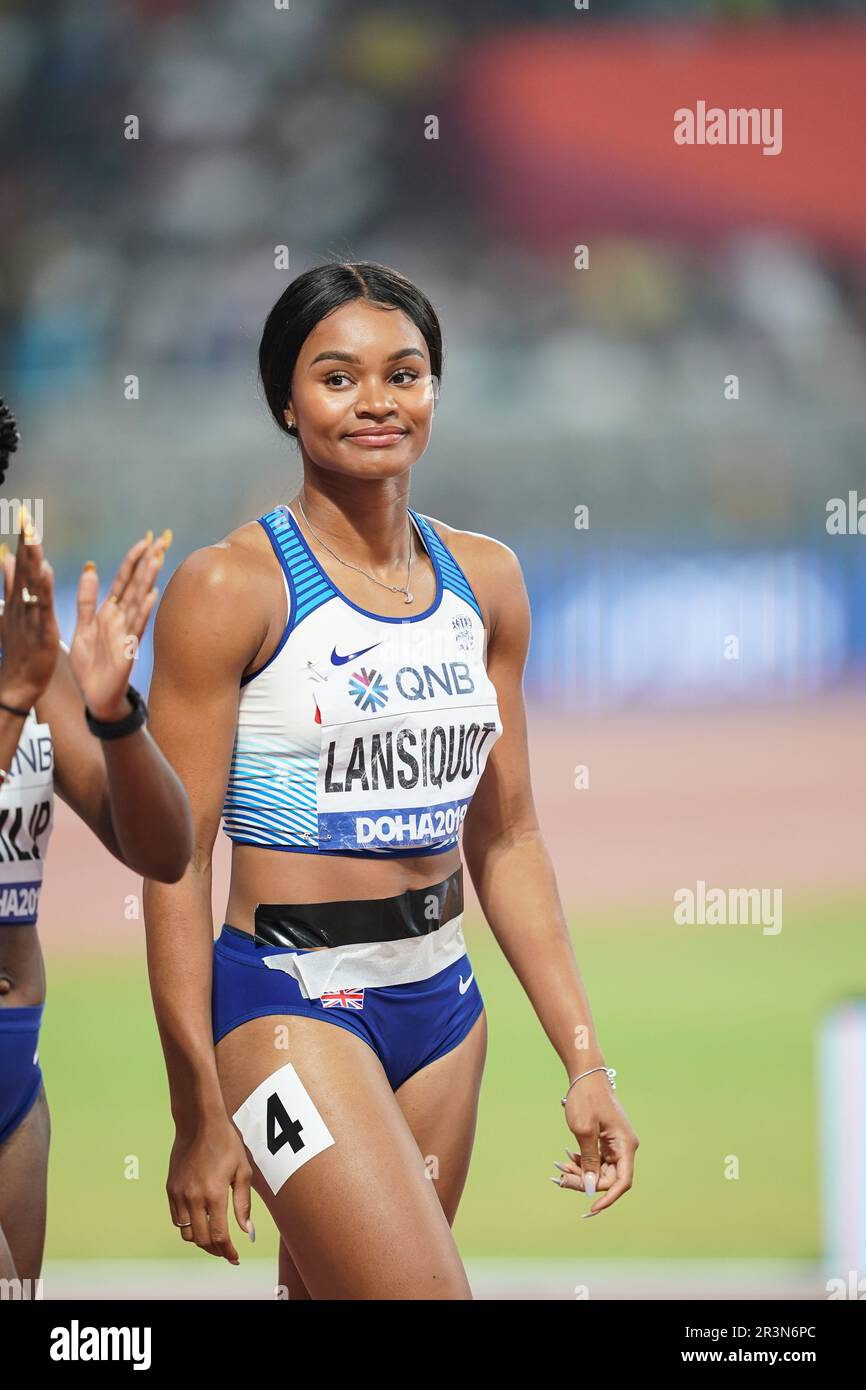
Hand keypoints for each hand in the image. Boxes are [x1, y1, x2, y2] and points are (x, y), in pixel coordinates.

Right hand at [0, 505, 59, 707]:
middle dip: (25, 543)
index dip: (23, 541)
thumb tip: (5, 558)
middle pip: (23, 568)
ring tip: (33, 537)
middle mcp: (21, 603)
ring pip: (31, 583)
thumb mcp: (11, 611)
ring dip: (32, 560)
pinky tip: (45, 571)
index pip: (20, 564)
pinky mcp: (41, 629)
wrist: (17, 681)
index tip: (24, 517)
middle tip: (26, 518)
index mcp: (18, 597)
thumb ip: (9, 584)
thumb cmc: (17, 646)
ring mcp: (30, 615)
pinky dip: (43, 588)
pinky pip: (42, 605)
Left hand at [69, 530, 170, 720]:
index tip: (144, 541)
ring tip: (156, 559)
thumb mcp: (82, 626)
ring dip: (147, 580)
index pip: (123, 580)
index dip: (132, 560)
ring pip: (137, 601)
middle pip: (135, 585)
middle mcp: (121, 619)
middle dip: (147, 562)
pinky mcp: (127, 650)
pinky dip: (142, 612)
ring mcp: (127, 633)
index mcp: (110, 612)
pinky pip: (135, 627)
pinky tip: (150, 596)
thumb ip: (86, 600)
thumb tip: (90, 569)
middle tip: (161, 539)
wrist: (95, 694)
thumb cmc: (91, 663)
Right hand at [167, 1115, 253, 1263]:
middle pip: (201, 1239)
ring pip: (186, 1232)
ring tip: (213, 1239)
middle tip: (226, 1251)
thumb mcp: (242, 1171)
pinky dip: (188, 1226)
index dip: (227, 1251)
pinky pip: (176, 1218)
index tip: (234, 1258)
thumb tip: (247, 1231)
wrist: (199, 1123)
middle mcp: (193, 1197)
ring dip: (200, 1240)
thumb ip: (243, 1204)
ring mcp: (179, 1194)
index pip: (219, 1235)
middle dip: (215, 1250)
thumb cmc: (226, 1143)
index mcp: (214, 1194)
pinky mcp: (170, 1189)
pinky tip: (200, 1222)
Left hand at [552, 1071, 638, 1215]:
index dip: (608, 1198)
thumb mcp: (584, 1131)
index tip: (591, 1208)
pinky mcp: (607, 1141)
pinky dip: (583, 1162)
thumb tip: (591, 1186)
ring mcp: (616, 1144)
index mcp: (625, 1145)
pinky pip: (597, 1160)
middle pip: (609, 1178)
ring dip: (582, 1172)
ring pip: (601, 1171)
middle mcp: (624, 1147)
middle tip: (562, 1178)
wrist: (586, 1076)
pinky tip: (568, 1158)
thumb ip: (589, 1160)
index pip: (622, 1182)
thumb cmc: (586, 1099)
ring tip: (562, 1166)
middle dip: (586, 1182)